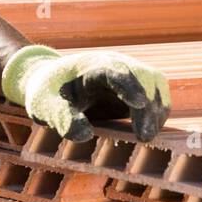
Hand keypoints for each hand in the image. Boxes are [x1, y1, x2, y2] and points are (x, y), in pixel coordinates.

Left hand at [2, 45, 170, 141]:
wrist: (53, 84)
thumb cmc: (48, 94)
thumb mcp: (45, 106)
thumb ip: (61, 118)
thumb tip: (84, 135)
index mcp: (90, 65)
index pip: (114, 70)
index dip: (128, 85)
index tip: (138, 104)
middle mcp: (114, 64)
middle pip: (143, 77)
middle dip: (148, 106)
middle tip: (144, 136)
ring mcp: (128, 73)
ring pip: (156, 85)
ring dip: (156, 110)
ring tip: (146, 136)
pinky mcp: (136, 87)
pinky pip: (156, 96)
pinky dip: (157, 113)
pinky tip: (147, 131)